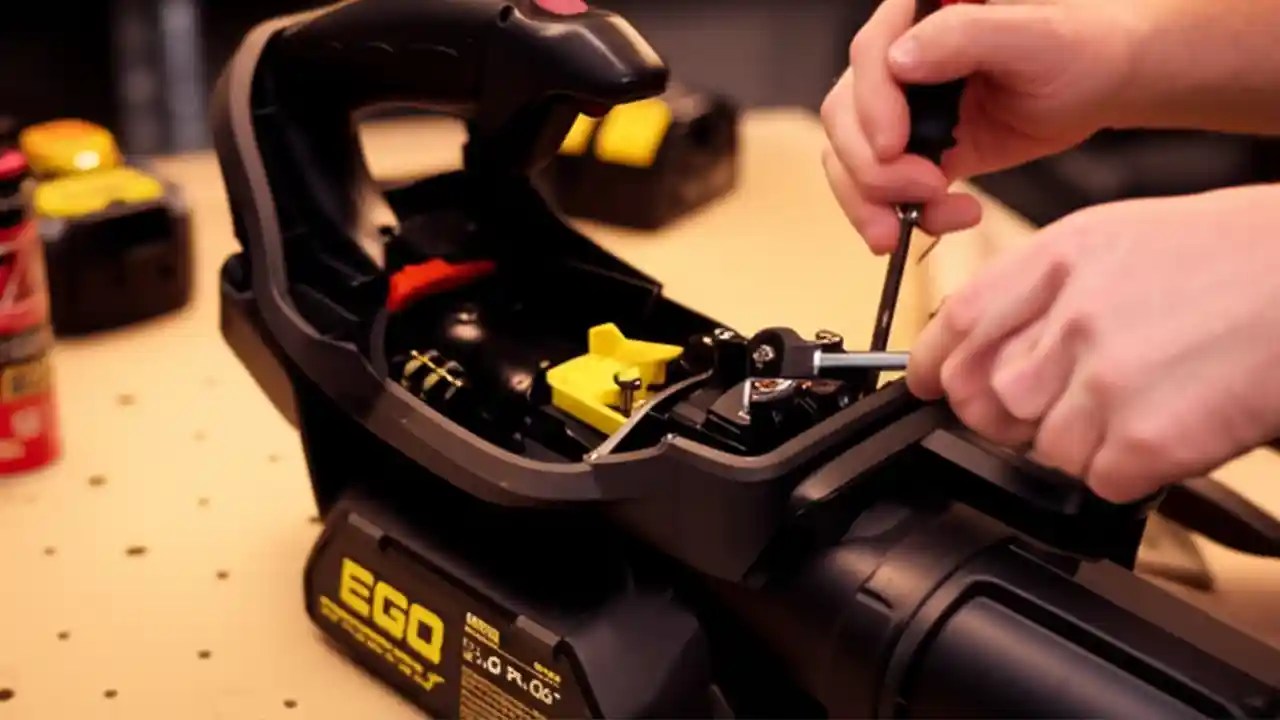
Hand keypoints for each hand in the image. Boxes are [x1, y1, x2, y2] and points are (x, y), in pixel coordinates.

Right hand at [821, 0, 1150, 252]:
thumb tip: (899, 61)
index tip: (894, 146)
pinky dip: (901, 215)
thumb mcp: (1033, 35)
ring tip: (923, 219)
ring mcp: (900, 109)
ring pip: (850, 159)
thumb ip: (964, 36)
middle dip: (871, 166)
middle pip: (845, 116)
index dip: (871, 105)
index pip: (869, 55)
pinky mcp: (914, 150)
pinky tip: (950, 216)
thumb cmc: (1079, 46)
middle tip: (922, 189)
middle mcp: (896, 61)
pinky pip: (881, 189)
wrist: (1101, 84)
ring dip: (873, 201)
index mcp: (917, 14)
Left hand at [907, 186, 1279, 503]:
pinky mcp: (1144, 438)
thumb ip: (1041, 288)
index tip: (931, 385)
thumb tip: (981, 340)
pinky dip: (1130, 470)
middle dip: (1009, 415)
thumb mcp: (1118, 239)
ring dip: (1082, 443)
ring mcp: (1105, 379)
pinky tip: (1169, 427)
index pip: (956, 324)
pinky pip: (1099, 481)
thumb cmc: (1234, 258)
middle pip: (984, 400)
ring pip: (1041, 449)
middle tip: (1065, 402)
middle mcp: (1069, 318)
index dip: (934, 364)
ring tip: (1142, 402)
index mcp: (1058, 260)